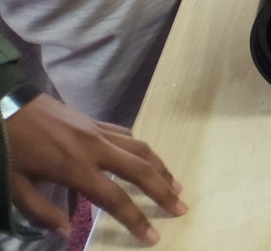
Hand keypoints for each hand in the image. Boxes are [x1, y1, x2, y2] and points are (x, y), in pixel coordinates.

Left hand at [7, 93, 185, 245]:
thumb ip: (42, 212)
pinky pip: (129, 135)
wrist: (9, 107)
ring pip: (141, 148)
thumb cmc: (12, 150)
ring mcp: (100, 132)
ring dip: (162, 167)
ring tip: (177, 184)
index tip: (153, 235)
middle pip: (140, 170)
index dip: (136, 219)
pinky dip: (144, 149)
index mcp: (76, 168)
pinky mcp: (97, 122)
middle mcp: (96, 149)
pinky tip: (149, 158)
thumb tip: (67, 233)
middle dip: (163, 191)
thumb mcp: (16, 187)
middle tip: (181, 207)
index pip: (115, 197)